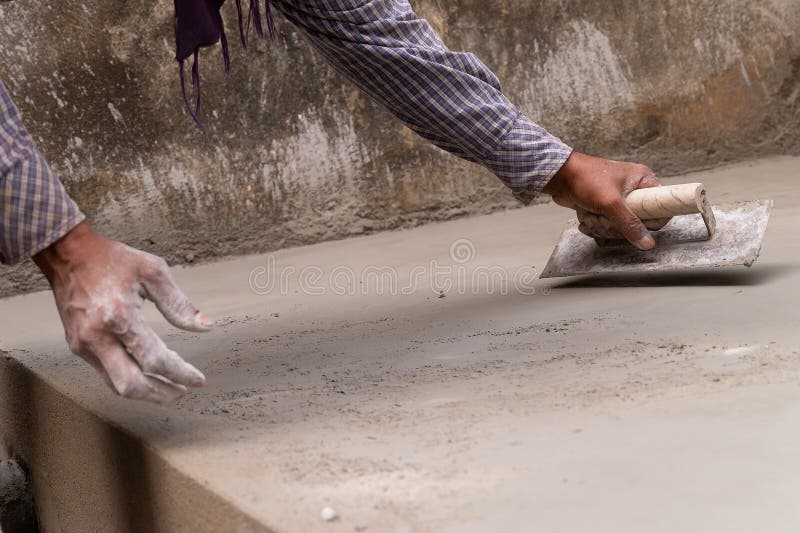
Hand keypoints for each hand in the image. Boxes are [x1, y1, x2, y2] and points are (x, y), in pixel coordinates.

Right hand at [33, 223, 212, 403]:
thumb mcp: (153, 272)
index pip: (154, 359)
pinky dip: (129, 379)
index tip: (197, 380)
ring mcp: (83, 344)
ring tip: (169, 388)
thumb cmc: (112, 260)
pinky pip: (105, 373)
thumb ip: (179, 304)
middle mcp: (97, 336)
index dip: (179, 373)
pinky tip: (147, 374)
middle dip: (161, 394)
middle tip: (183, 391)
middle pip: (131, 385)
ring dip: (145, 392)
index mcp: (119, 316)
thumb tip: (206, 326)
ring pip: (116, 385)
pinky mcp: (77, 346)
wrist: (67, 254)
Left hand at [543, 152, 670, 249]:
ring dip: (602, 225)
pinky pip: (606, 226)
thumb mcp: (611, 203)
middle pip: (637, 223)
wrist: (559, 177)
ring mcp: (619, 200)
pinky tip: (585, 217)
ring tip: (590, 214)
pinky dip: (594, 225)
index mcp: (643, 181)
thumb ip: (630, 224)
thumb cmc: (585, 179)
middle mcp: (634, 190)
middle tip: (603, 216)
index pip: (660, 208)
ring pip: (620, 227)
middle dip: (615, 225)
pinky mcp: (605, 208)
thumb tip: (647, 243)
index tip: (632, 224)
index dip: (648, 222)